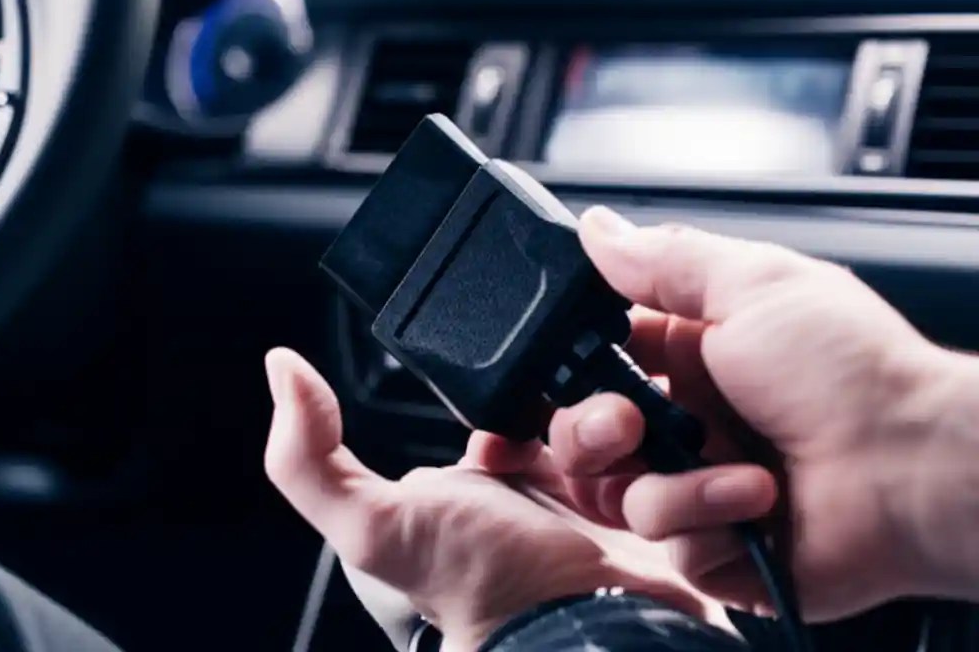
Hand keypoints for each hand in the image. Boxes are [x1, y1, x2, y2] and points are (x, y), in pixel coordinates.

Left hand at [263, 348, 703, 650]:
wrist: (584, 648)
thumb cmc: (476, 590)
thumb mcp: (373, 524)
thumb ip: (310, 457)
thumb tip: (280, 365)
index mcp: (489, 470)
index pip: (520, 396)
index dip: (531, 392)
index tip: (542, 416)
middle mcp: (555, 479)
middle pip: (587, 399)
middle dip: (601, 413)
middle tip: (607, 438)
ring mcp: (621, 499)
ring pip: (649, 424)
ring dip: (654, 436)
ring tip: (648, 470)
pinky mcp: (679, 517)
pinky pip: (703, 466)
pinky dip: (707, 474)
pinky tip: (706, 482)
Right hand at [481, 206, 978, 620]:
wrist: (917, 470)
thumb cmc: (855, 373)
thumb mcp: (752, 286)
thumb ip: (662, 259)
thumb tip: (595, 228)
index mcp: (694, 351)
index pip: (596, 358)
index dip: (569, 366)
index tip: (568, 366)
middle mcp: (690, 419)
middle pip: (585, 433)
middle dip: (590, 431)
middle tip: (627, 423)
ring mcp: (700, 483)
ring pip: (615, 492)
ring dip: (668, 483)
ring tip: (735, 469)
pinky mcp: (716, 544)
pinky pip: (666, 542)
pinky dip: (706, 521)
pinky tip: (756, 503)